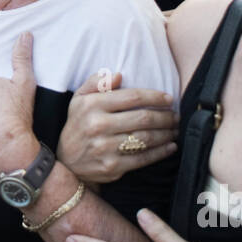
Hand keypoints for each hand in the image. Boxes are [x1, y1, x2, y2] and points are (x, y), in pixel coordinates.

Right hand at [56, 71, 177, 182]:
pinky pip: (142, 158)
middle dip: (165, 116)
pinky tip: (170, 146)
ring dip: (166, 133)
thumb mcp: (79, 99)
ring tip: (175, 129)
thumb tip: (119, 75)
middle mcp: (97, 125)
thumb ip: (96, 83)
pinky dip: (160, 152)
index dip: (155, 97)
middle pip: (143, 118)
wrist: (66, 162)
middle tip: (176, 116)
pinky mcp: (112, 166)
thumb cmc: (78, 125)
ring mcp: (104, 148)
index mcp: (92, 105)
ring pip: (146, 138)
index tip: (169, 98)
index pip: (132, 97)